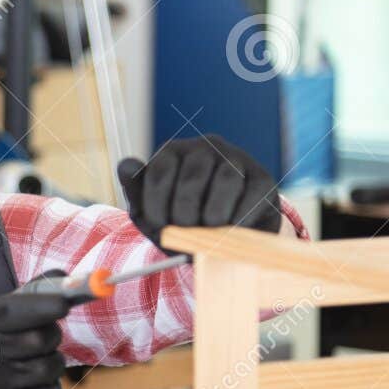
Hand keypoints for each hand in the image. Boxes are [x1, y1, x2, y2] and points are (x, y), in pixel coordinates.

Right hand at [0, 291, 68, 388]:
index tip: (63, 305)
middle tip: (43, 340)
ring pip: (49, 367)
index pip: (11, 312)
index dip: (42, 306)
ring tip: (34, 366)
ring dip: (52, 364)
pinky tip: (29, 388)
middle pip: (41, 339)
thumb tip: (65, 278)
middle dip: (52, 337)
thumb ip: (27, 297)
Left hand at [117, 134, 280, 250]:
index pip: (160, 171)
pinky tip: (230, 229)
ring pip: (226, 180)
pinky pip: (252, 194)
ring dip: (213, 214)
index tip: (159, 226)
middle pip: (193, 176)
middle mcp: (205, 147)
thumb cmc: (181, 223)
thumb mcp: (152, 214)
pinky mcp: (262, 178)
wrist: (222, 240)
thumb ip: (136, 193)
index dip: (157, 204)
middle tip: (185, 230)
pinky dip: (239, 217)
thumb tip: (125, 165)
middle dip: (185, 211)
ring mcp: (236, 159)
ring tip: (208, 231)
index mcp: (173, 152)